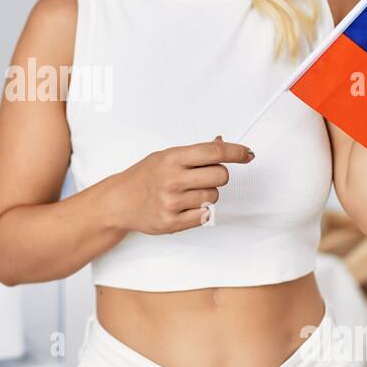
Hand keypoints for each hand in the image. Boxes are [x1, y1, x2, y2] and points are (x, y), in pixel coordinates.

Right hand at [110, 136, 253, 234]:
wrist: (119, 201)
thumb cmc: (144, 177)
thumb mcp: (165, 156)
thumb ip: (195, 153)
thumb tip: (222, 143)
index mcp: (172, 158)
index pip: (214, 152)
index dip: (236, 152)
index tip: (248, 154)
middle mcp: (172, 179)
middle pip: (221, 176)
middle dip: (219, 176)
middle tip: (205, 176)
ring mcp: (172, 203)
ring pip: (213, 196)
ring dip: (207, 194)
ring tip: (187, 193)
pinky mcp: (172, 223)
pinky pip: (205, 216)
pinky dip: (201, 210)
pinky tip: (186, 206)